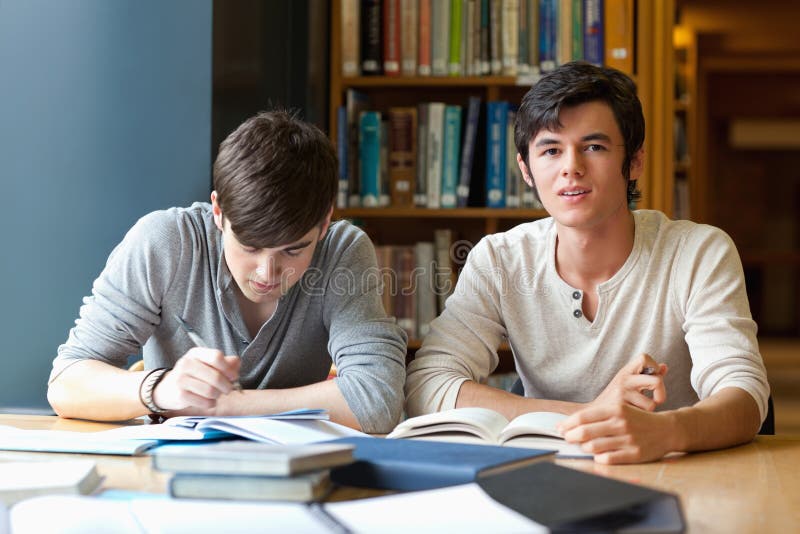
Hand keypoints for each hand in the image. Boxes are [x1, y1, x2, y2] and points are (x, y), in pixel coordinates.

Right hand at [152, 347, 240, 411]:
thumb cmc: (192, 375)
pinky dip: (210, 403)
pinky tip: (207, 400)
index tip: (233, 377)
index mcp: (196, 353)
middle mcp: (187, 364)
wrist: (166, 389)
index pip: (216, 357)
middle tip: (227, 389)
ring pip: (211, 391)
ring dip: (218, 395)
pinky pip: (205, 402)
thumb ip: (225, 362)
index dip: (229, 369)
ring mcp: (181, 379)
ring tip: (215, 394)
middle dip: (227, 386)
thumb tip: (237, 363)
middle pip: (216, 377)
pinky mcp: (180, 395)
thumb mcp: (206, 364)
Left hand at [558, 404, 673, 463]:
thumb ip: (598, 415)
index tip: (559, 428)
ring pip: (594, 446)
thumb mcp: (620, 409)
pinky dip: (598, 458)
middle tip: (567, 438)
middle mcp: (621, 423)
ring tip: (583, 446)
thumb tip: (570, 423)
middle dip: (571, 436)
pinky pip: (607, 459)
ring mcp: (628, 439)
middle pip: (585, 432)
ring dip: (584, 448)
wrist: (667, 429)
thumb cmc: (637, 419)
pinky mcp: (634, 454)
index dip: (567, 423)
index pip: (583, 416)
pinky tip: (597, 455)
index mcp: (616, 409)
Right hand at [590, 353, 668, 411]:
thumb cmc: (614, 399)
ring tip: (639, 410)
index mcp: (625, 371)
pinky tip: (634, 417)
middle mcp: (623, 379)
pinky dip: (641, 418)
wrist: (593, 414)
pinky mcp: (621, 408)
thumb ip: (647, 375)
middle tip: (657, 399)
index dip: (654, 366)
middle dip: (661, 392)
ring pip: (651, 403)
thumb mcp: (628, 383)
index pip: (644, 358)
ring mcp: (622, 394)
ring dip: (648, 409)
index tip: (653, 377)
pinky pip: (642, 415)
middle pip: (657, 381)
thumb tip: (664, 366)